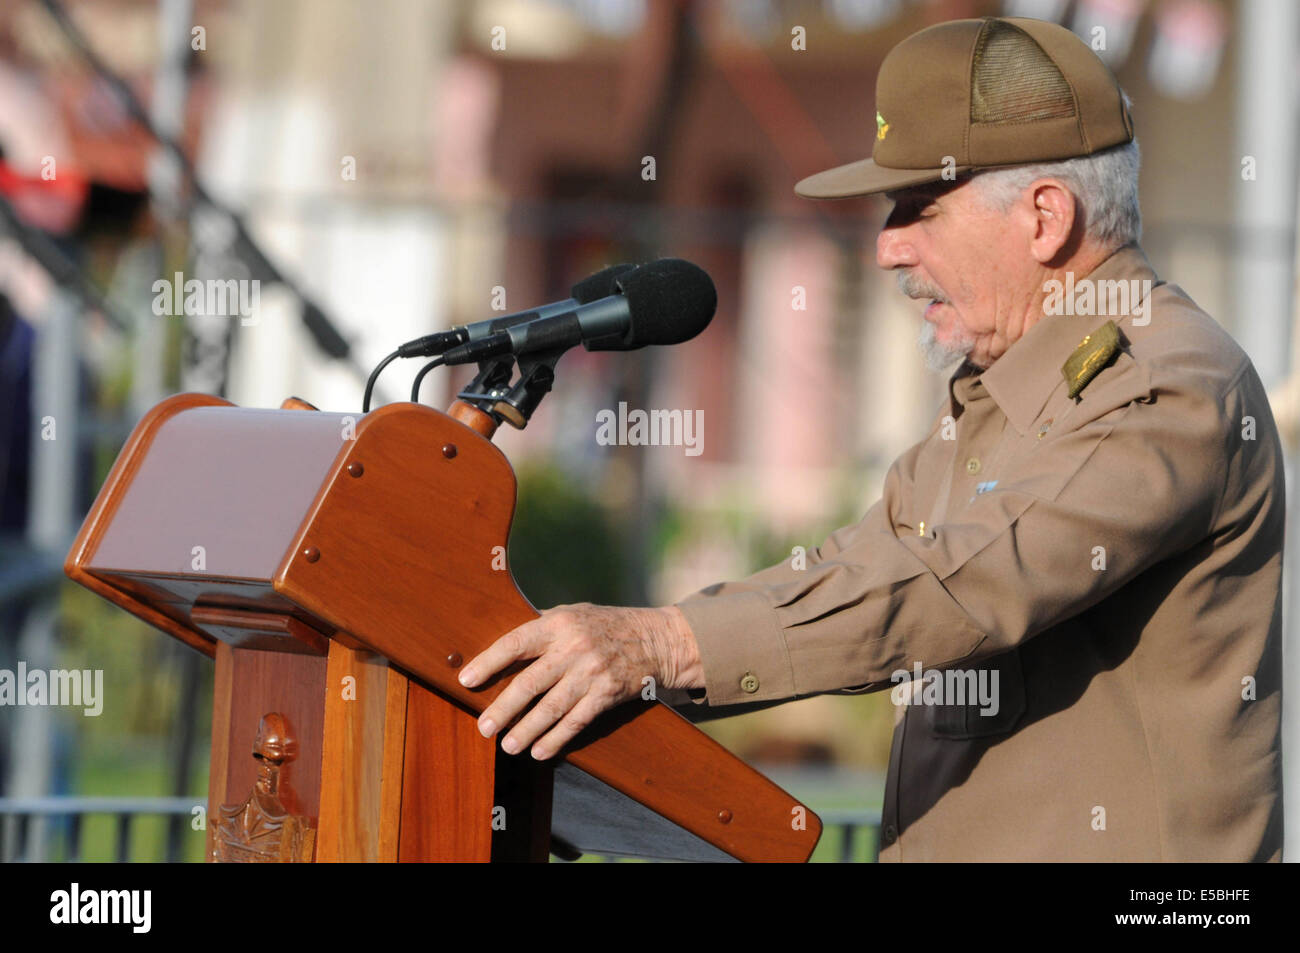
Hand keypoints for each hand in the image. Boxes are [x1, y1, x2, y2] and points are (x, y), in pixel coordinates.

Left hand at [458, 603, 702, 759]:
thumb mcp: (574, 613)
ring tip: (507, 746)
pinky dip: (556, 739)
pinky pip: (575, 722)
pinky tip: (539, 751)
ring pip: (551, 708)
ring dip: (526, 730)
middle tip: (484, 727)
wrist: (655, 639)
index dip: (489, 662)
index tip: (466, 680)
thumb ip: (542, 626)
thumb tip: (504, 646)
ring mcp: (591, 673)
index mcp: (559, 624)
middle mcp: (573, 648)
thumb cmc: (606, 625)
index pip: (516, 643)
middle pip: (529, 682)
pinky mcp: (606, 695)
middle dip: (503, 708)